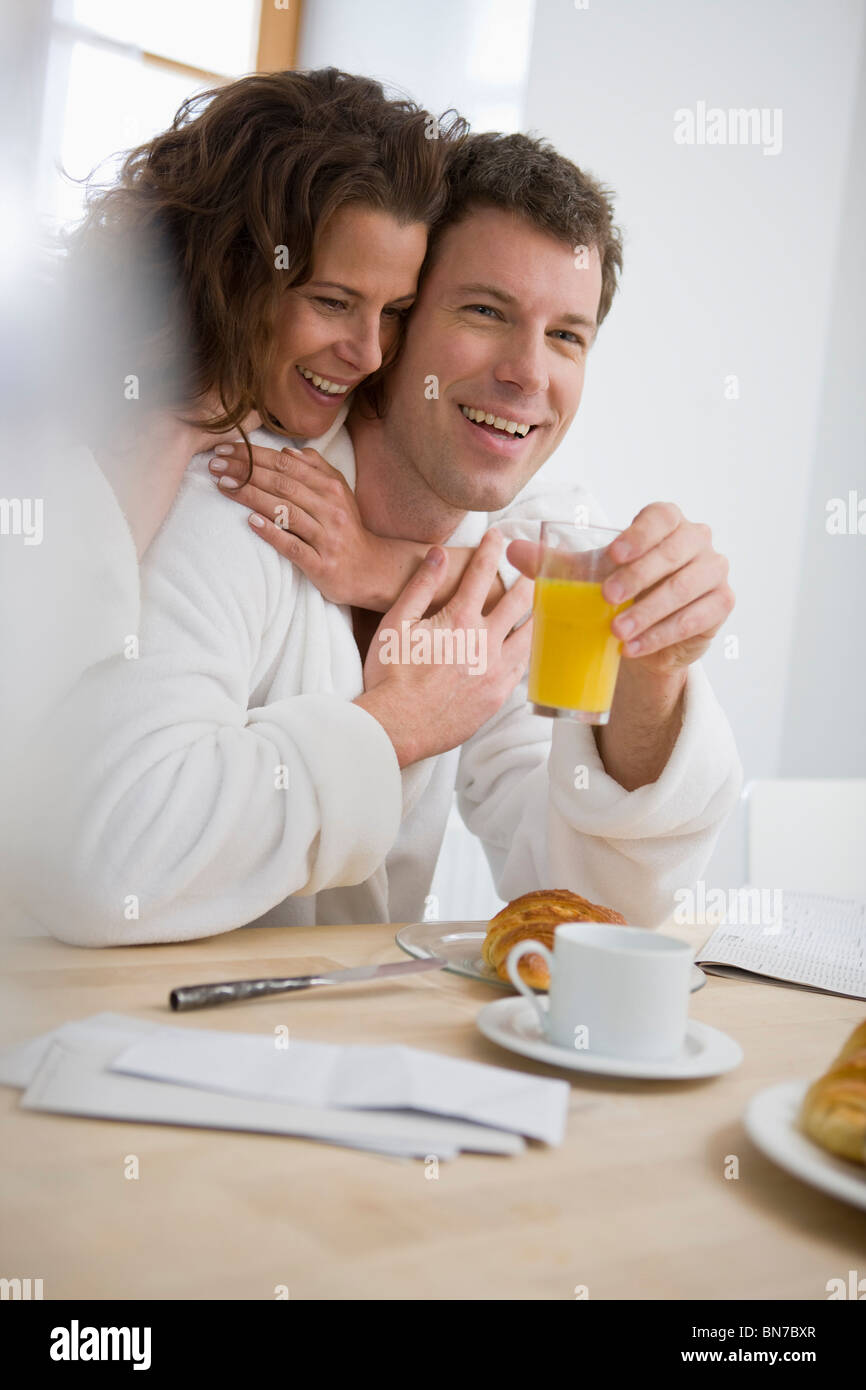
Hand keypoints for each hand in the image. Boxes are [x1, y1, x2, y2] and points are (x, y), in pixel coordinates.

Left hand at [208, 440, 385, 605]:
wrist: (371, 570)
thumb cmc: (348, 530)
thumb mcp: (339, 494)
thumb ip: (317, 469)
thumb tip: (287, 452)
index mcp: (331, 488)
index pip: (287, 466)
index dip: (255, 455)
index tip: (226, 448)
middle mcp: (330, 509)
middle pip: (282, 484)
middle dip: (246, 471)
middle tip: (216, 463)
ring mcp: (326, 537)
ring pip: (285, 511)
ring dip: (252, 496)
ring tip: (224, 485)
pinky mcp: (321, 564)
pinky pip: (293, 546)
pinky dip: (272, 533)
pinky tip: (251, 521)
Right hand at [355, 531, 534, 766]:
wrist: (398, 727)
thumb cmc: (389, 676)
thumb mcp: (395, 624)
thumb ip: (420, 586)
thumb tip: (439, 554)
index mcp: (459, 619)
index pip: (482, 574)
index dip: (491, 549)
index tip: (499, 534)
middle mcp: (485, 642)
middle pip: (519, 601)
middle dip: (529, 577)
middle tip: (537, 566)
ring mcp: (495, 670)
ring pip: (531, 635)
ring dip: (539, 614)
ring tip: (546, 602)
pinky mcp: (498, 696)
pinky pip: (524, 667)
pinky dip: (531, 650)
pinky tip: (531, 646)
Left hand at [506, 503, 733, 675]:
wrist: (646, 633)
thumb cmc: (618, 591)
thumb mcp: (585, 576)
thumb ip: (552, 562)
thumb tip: (510, 549)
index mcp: (666, 521)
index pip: (661, 516)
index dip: (640, 533)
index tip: (612, 555)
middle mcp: (696, 540)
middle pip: (675, 552)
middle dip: (641, 576)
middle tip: (608, 598)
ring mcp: (713, 571)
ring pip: (687, 588)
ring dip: (651, 611)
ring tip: (617, 633)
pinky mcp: (721, 603)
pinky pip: (698, 617)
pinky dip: (666, 634)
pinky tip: (637, 648)